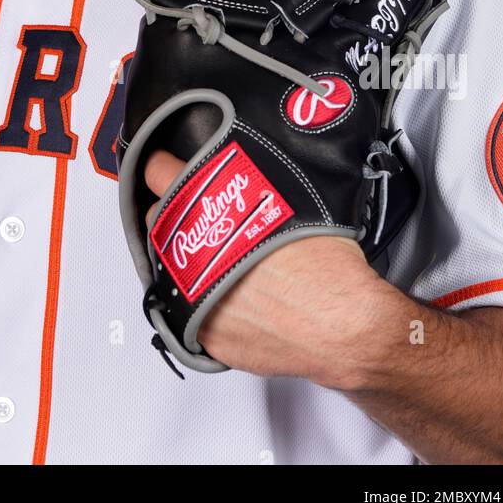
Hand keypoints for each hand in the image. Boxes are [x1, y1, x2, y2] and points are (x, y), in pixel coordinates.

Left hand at [144, 149, 387, 387]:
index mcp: (209, 212)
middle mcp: (193, 253)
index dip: (162, 167)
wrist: (343, 327)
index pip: (161, 173)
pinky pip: (190, 310)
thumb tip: (242, 174)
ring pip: (170, 266)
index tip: (159, 167)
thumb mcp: (293, 198)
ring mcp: (193, 298)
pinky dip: (204, 300)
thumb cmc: (327, 267)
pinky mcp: (204, 335)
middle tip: (197, 215)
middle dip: (174, 215)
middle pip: (160, 221)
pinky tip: (231, 295)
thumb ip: (252, 184)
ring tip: (218, 256)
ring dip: (186, 257)